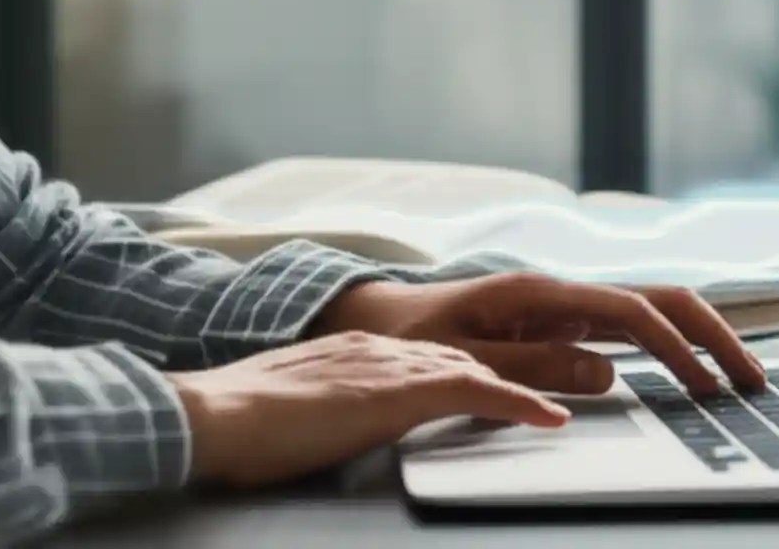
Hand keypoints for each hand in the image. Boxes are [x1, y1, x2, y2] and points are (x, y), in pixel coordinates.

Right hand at [167, 331, 568, 485]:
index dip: (471, 371)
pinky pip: (476, 395)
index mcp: (356, 351)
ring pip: (478, 369)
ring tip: (569, 398)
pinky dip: (518, 404)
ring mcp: (392, 366)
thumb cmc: (238, 426)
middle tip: (556, 384)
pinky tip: (550, 418)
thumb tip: (330, 428)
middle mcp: (382, 349)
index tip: (500, 382)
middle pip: (465, 357)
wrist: (210, 416)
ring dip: (528, 385)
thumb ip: (327, 410)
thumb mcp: (296, 411)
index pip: (431, 357)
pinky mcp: (399, 393)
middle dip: (512, 370)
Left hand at [312, 273, 765, 395]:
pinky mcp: (567, 321)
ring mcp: (569, 304)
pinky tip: (694, 367)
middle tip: (752, 378)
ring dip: (699, 337)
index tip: (704, 385)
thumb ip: (532, 367)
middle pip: (659, 298)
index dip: (673, 347)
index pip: (629, 311)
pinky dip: (670, 344)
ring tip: (738, 376)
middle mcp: (564, 291)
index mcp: (540, 292)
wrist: (384, 320)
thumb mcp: (464, 361)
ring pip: (652, 308)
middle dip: (712, 333)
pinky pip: (631, 327)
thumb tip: (608, 376)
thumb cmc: (415, 339)